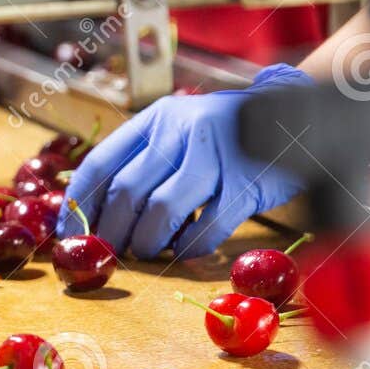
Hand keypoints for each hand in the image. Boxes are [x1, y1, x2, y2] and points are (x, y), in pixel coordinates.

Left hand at [56, 64, 314, 259]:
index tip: (69, 233)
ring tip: (145, 252)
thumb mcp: (178, 132)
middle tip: (110, 251)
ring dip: (147, 242)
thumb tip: (91, 213)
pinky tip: (183, 251)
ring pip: (162, 211)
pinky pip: (208, 228)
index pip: (101, 163)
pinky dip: (189, 248)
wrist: (299, 116)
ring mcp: (218, 155)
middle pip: (127, 191)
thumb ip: (141, 161)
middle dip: (111, 231)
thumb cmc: (224, 136)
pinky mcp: (248, 183)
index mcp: (157, 118)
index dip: (79, 204)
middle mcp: (183, 130)